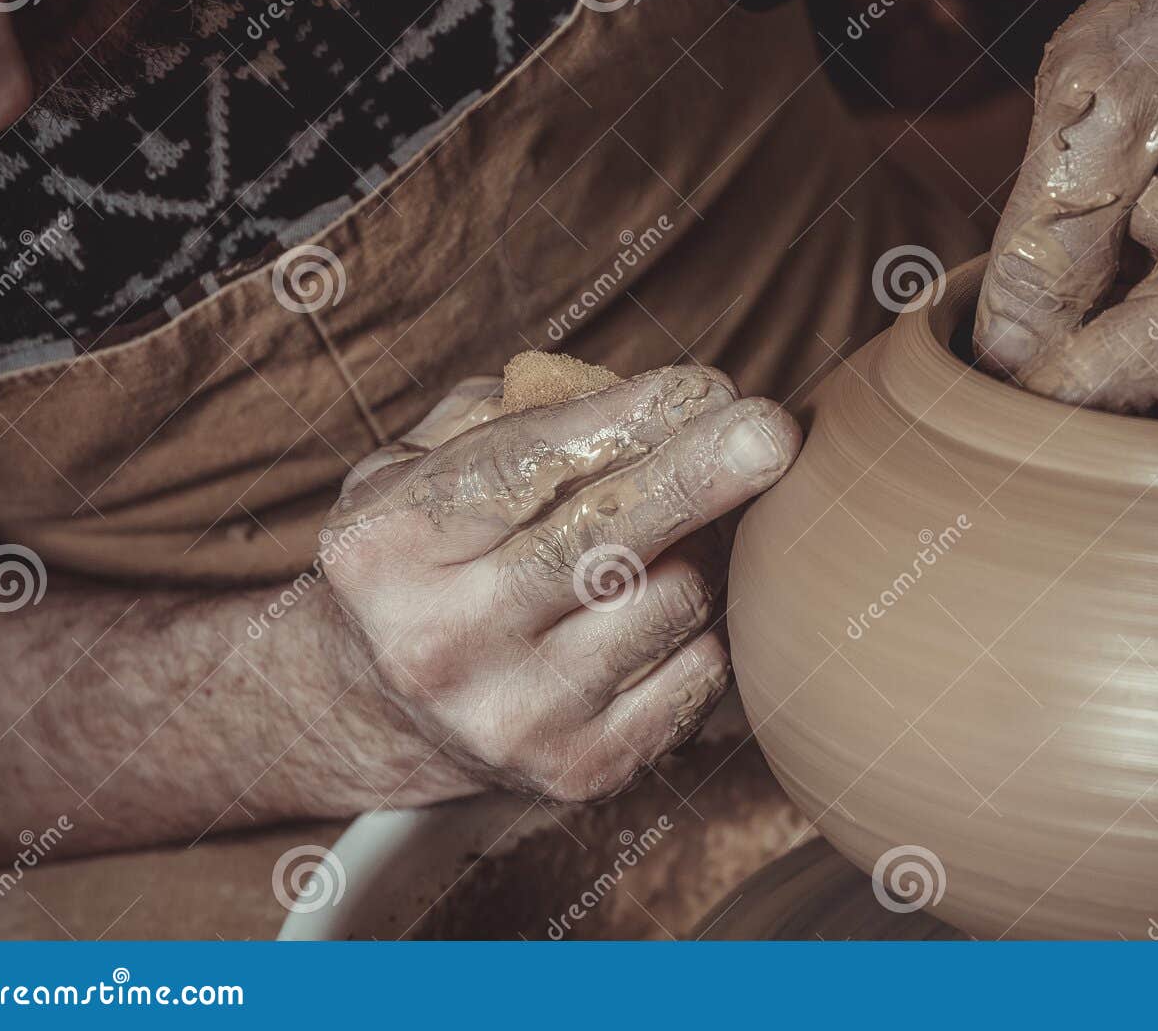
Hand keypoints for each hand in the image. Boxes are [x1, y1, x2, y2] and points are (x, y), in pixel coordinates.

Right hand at [321, 365, 800, 801]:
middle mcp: (440, 643)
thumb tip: (662, 399)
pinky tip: (687, 586)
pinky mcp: (581, 770)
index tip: (707, 386)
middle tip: (773, 430)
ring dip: (713, 539)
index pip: (521, 470)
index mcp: (385, 549)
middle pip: (602, 544)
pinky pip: (701, 669)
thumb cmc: (431, 550)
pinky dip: (713, 616)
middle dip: (699, 478)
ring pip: (673, 600)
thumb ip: (517, 414)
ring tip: (704, 510)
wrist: (390, 710)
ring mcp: (513, 717)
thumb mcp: (423, 463)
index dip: (624, 422)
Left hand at [974, 0, 1157, 412]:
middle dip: (1049, 328)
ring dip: (1082, 309)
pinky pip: (1142, 353)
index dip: (1006, 369)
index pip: (1092, 389)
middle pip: (1107, 393)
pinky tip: (1129, 230)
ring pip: (1118, 377)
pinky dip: (1110, 302)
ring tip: (1111, 205)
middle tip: (1054, 216)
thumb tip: (1002, 363)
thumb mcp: (1089, 115)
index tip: (960, 333)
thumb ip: (1044, 251)